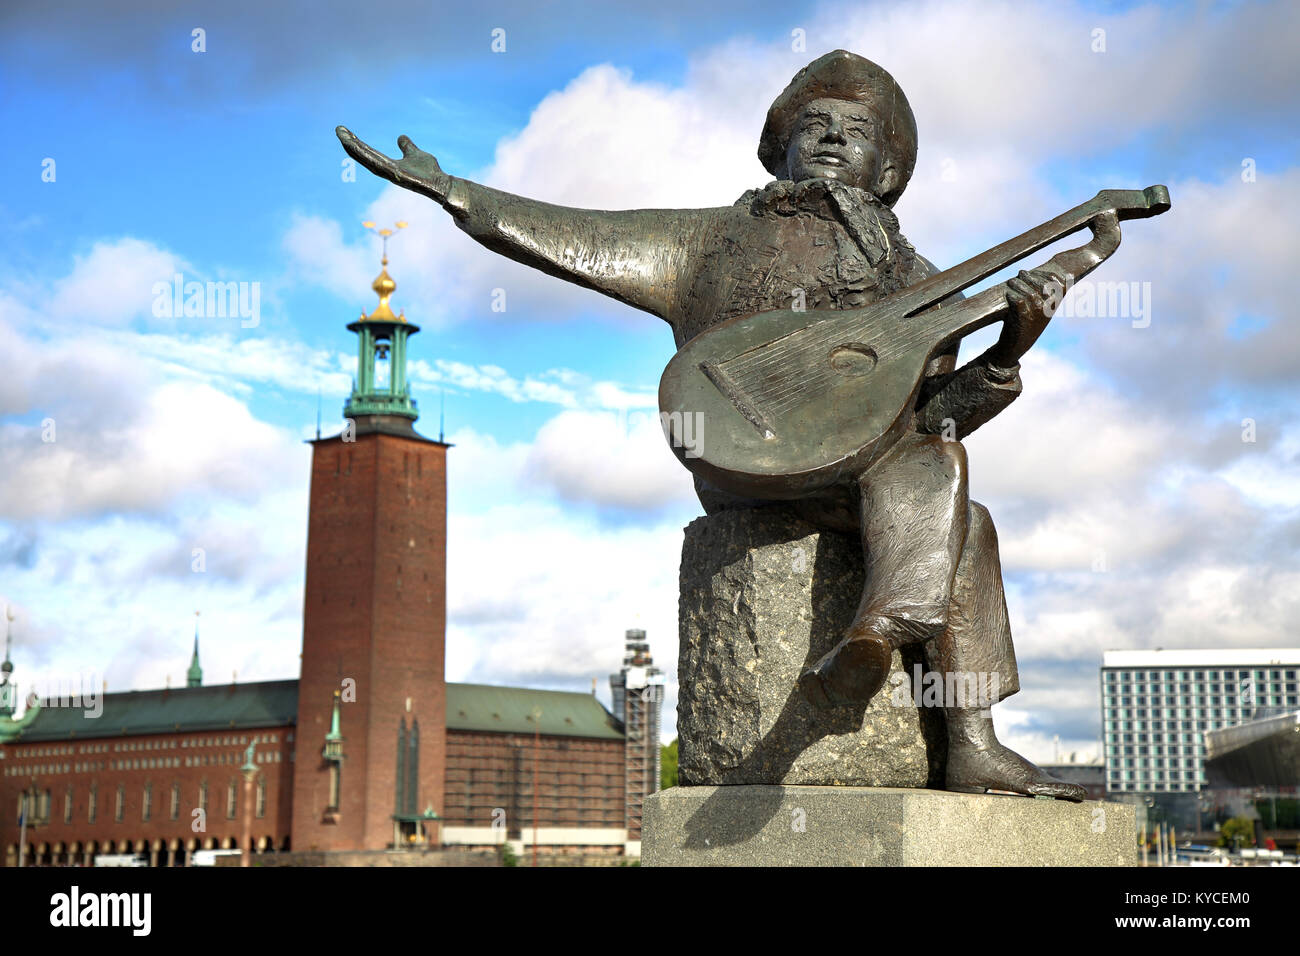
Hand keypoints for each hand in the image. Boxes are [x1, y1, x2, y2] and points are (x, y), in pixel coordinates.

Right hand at [336, 126, 450, 203]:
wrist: (441, 184)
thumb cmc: (430, 172)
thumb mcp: (415, 154)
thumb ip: (407, 146)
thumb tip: (400, 137)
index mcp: (389, 165)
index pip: (369, 153)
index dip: (357, 143)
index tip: (346, 132)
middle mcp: (386, 170)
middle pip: (364, 156)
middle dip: (351, 144)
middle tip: (338, 130)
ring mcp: (390, 173)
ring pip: (368, 159)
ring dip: (354, 148)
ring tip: (342, 136)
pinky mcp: (395, 175)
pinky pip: (378, 164)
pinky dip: (367, 155)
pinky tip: (358, 147)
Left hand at [987, 267, 1065, 366]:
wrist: (1013, 348)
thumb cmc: (1024, 326)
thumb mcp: (1038, 311)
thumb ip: (1042, 296)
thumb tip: (1038, 275)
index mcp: (1054, 306)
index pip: (1061, 285)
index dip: (1048, 275)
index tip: (1037, 272)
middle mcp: (1048, 310)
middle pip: (1044, 285)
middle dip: (1031, 277)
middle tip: (1021, 274)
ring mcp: (1037, 315)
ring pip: (1030, 292)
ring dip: (1019, 284)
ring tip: (1011, 282)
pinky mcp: (1023, 319)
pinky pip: (1019, 301)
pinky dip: (1013, 296)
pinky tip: (1009, 295)